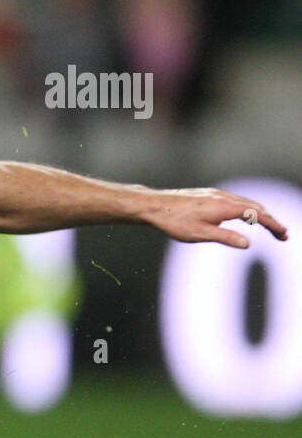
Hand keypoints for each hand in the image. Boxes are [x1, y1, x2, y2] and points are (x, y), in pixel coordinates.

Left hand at [145, 189, 286, 246]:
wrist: (154, 205)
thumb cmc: (175, 221)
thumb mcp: (201, 234)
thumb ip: (225, 238)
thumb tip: (247, 244)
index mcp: (225, 206)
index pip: (257, 215)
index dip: (273, 224)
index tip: (284, 234)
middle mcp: (224, 197)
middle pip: (255, 207)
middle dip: (271, 220)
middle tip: (282, 235)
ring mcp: (216, 194)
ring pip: (246, 202)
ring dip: (260, 214)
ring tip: (270, 227)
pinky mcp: (210, 194)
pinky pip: (236, 201)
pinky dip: (248, 209)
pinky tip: (247, 217)